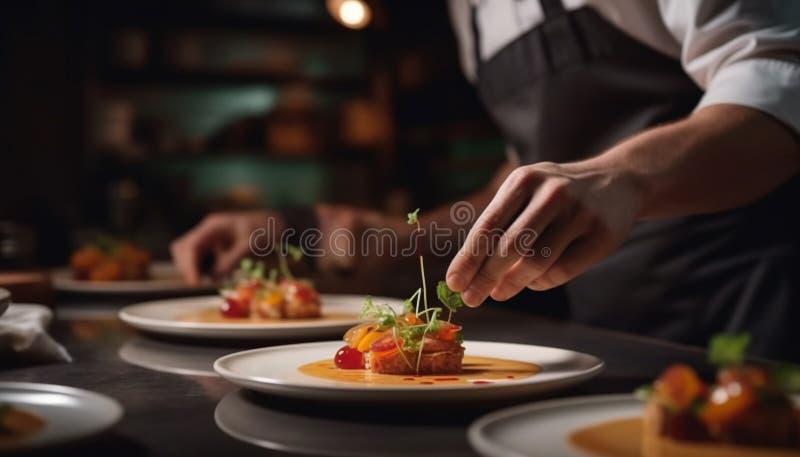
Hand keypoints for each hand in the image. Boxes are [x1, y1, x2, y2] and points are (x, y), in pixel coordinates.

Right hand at [170, 210, 283, 284]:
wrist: (276, 223)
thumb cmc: (266, 230)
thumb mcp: (251, 244)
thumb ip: (231, 259)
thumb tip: (213, 278)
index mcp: (213, 226)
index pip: (190, 245)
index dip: (188, 266)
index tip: (195, 283)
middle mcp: (207, 231)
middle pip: (182, 249)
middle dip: (187, 268)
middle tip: (199, 284)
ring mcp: (209, 238)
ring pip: (188, 254)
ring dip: (193, 269)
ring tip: (208, 281)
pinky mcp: (214, 247)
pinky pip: (200, 259)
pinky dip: (202, 270)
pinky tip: (217, 277)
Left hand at [445, 160, 641, 306]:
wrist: (618, 181)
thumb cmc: (557, 196)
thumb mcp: (526, 193)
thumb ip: (501, 225)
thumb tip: (471, 273)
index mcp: (524, 180)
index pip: (488, 226)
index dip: (468, 258)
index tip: (454, 282)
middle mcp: (551, 193)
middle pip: (510, 247)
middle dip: (485, 277)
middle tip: (471, 298)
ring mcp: (579, 213)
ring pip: (536, 262)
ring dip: (512, 283)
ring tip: (499, 293)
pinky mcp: (602, 235)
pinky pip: (563, 270)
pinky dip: (541, 283)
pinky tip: (533, 282)